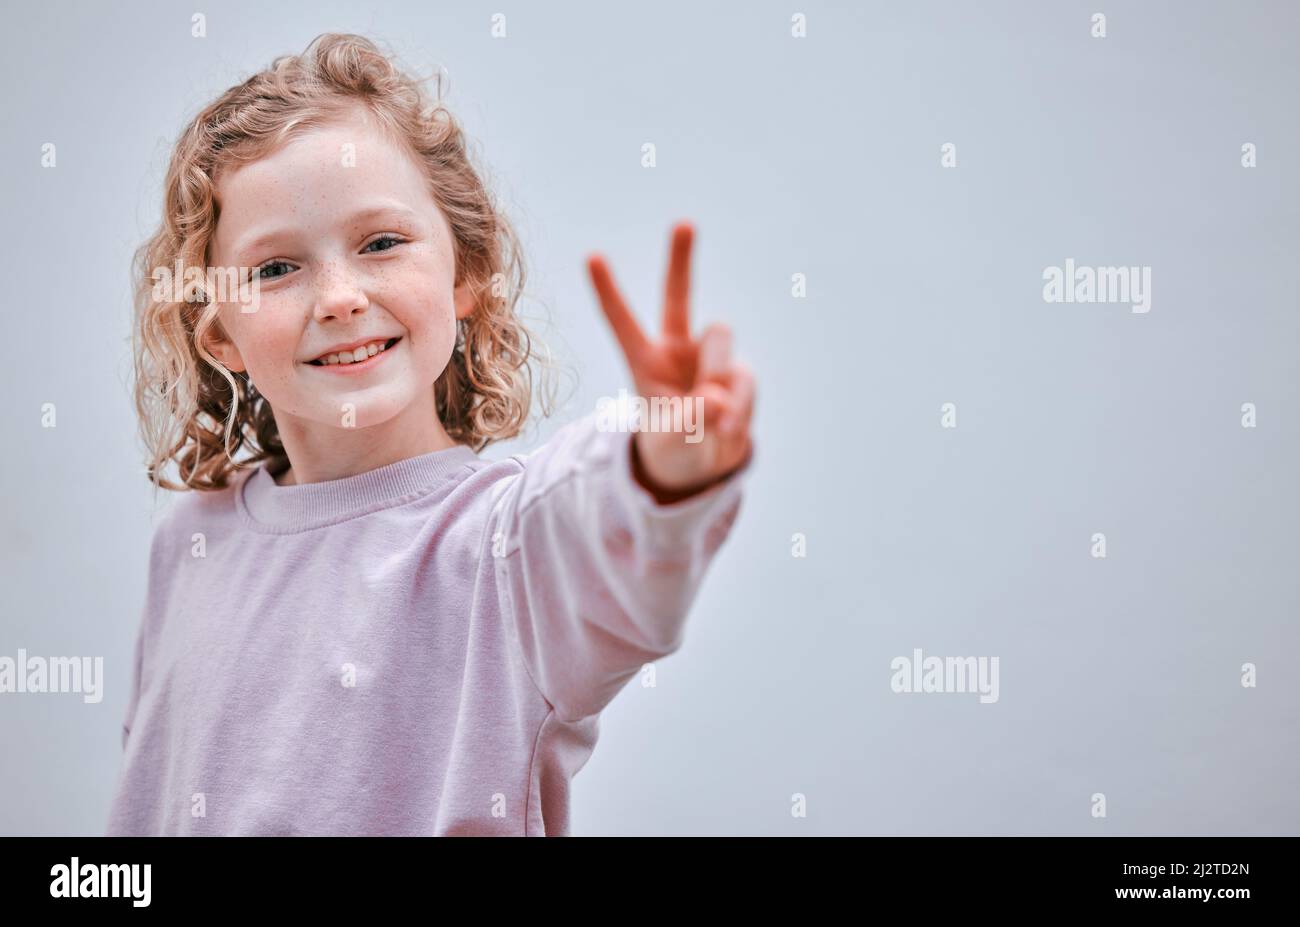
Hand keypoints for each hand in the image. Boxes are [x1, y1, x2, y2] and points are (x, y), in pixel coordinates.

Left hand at [587, 222, 755, 501]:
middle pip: (679, 296)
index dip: (608, 291)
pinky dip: (737, 410)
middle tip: (684, 222)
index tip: (591, 255)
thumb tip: (716, 396)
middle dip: (682, 259)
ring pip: (719, 339)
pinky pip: (743, 381)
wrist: (708, 467)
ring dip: (714, 374)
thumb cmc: (675, 450)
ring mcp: (712, 359)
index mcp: (645, 362)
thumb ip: (688, 421)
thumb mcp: (671, 443)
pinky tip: (725, 430)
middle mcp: (679, 350)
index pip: (623, 322)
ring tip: (708, 416)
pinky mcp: (741, 375)